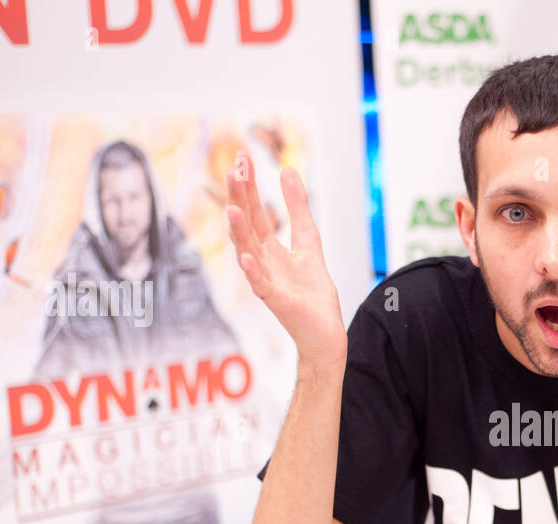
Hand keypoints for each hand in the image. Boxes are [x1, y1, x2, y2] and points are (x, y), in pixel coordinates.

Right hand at [226, 155, 346, 372]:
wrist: (324, 332)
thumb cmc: (312, 292)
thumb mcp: (308, 241)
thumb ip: (298, 209)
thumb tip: (288, 170)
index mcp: (269, 248)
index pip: (254, 211)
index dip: (249, 186)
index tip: (243, 157)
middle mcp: (261, 262)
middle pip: (247, 226)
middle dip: (240, 198)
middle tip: (235, 169)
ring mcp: (266, 282)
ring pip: (247, 253)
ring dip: (239, 232)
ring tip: (233, 209)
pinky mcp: (276, 301)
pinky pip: (260, 285)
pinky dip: (252, 271)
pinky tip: (247, 257)